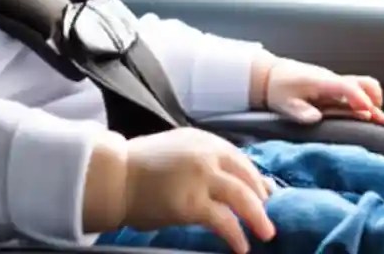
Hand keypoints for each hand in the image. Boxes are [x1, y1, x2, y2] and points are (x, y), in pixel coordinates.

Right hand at [123, 128, 275, 253]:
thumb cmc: (138, 168)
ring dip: (258, 218)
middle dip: (262, 199)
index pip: (239, 160)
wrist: (114, 178)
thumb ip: (201, 160)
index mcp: (202, 140)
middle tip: (269, 215)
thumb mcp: (175, 151)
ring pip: (243, 198)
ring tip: (267, 233)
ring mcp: (201, 178)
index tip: (264, 193)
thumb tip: (227, 181)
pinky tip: (241, 246)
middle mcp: (207, 154)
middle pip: (247, 177)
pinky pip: (225, 221)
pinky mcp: (193, 203)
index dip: (255, 179)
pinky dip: (236, 235)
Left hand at [262, 58, 383, 124]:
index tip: (367, 113)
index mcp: (322, 82)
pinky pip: (355, 91)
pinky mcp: (334, 87)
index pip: (347, 87)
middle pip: (364, 83)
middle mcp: (332, 80)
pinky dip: (364, 101)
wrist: (271, 74)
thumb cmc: (278, 88)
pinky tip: (366, 114)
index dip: (359, 99)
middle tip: (378, 120)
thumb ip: (300, 112)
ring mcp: (335, 82)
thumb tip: (315, 119)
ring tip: (378, 120)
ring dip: (372, 101)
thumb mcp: (284, 103)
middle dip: (374, 100)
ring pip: (363, 86)